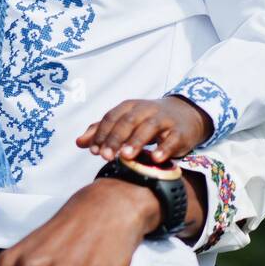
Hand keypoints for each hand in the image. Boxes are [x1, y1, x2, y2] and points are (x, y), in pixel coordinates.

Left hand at [76, 95, 212, 163]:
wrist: (185, 114)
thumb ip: (102, 131)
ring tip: (125, 156)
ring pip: (149, 127)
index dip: (101, 134)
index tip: (94, 151)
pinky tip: (155, 158)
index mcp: (129, 107)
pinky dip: (164, 148)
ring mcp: (164, 119)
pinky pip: (172, 139)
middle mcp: (145, 110)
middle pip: (127, 122)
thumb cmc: (147, 120)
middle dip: (115, 139)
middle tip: (105, 156)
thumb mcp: (125, 122)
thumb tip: (79, 142)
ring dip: (136, 141)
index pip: (111, 118)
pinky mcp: (180, 131)